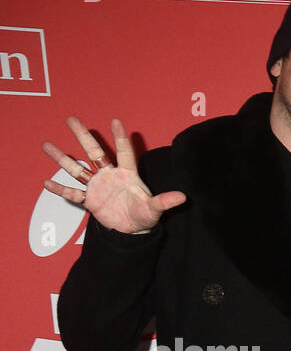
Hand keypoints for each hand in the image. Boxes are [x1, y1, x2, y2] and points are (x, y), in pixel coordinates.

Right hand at [41, 116, 185, 232]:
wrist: (132, 231)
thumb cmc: (144, 216)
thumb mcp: (154, 209)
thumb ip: (165, 202)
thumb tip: (183, 197)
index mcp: (127, 175)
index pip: (124, 153)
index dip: (120, 138)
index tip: (116, 121)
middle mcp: (109, 176)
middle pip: (94, 153)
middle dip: (83, 137)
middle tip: (71, 119)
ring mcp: (97, 187)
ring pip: (77, 169)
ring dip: (62, 159)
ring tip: (46, 145)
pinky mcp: (89, 200)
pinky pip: (73, 194)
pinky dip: (61, 189)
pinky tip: (47, 182)